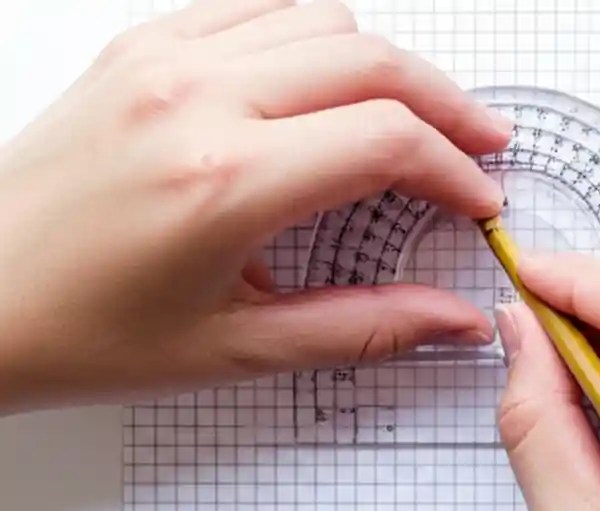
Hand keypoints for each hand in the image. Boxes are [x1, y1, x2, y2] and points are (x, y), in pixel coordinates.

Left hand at [0, 0, 512, 412]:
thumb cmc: (83, 329)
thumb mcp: (239, 350)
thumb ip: (366, 328)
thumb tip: (454, 319)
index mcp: (223, 182)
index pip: (386, 140)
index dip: (455, 170)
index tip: (476, 201)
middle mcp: (194, 100)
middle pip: (370, 61)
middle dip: (446, 105)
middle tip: (479, 144)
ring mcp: (162, 60)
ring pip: (322, 19)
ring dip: (384, 66)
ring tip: (412, 116)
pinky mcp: (140, 47)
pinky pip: (257, 7)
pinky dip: (314, 38)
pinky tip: (329, 86)